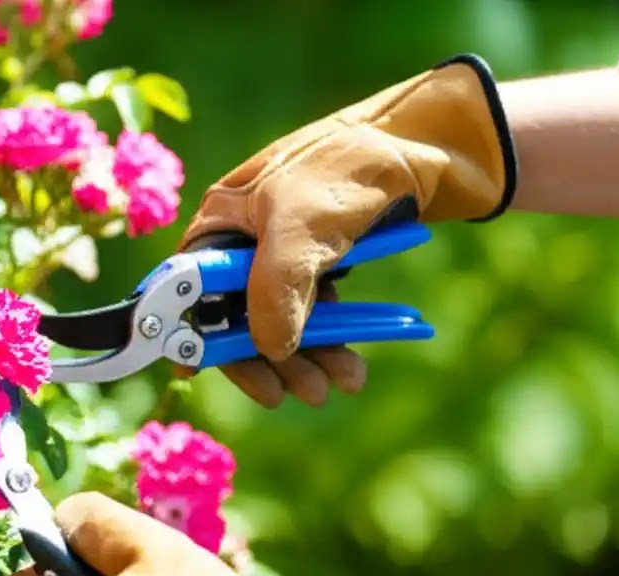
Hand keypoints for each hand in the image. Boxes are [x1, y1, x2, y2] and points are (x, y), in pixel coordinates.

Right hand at [181, 54, 516, 407]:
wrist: (428, 141)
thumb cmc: (349, 169)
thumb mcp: (299, 227)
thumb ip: (273, 290)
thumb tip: (269, 350)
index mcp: (220, 221)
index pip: (191, 291)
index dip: (194, 333)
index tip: (199, 372)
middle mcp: (244, 239)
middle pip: (236, 316)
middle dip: (267, 359)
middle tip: (300, 391)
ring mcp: (283, 252)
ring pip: (279, 322)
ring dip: (307, 359)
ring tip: (340, 382)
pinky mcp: (322, 261)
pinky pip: (314, 314)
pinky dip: (332, 342)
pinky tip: (352, 364)